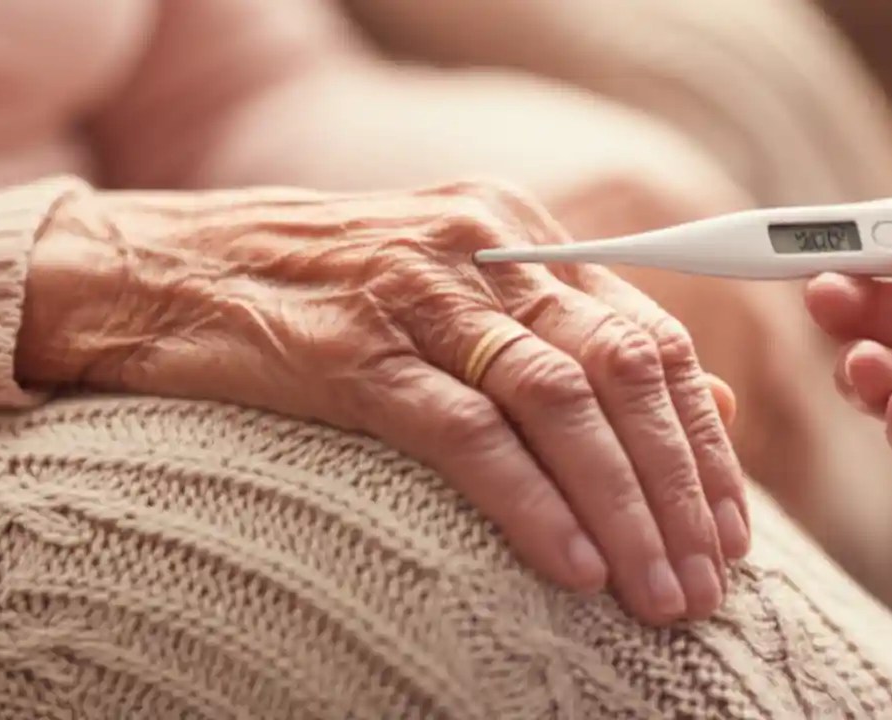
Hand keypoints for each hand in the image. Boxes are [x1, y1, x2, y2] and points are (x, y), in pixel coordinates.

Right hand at [18, 180, 749, 623]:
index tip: (732, 525)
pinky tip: (574, 563)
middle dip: (680, 484)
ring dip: (624, 505)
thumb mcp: (455, 299)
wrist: (158, 270)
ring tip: (659, 591)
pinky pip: (466, 431)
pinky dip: (531, 501)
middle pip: (623, 370)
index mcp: (519, 237)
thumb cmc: (315, 295)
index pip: (650, 339)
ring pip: (559, 402)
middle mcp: (485, 252)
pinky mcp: (353, 350)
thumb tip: (708, 400)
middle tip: (710, 579)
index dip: (702, 439)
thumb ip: (571, 339)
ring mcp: (418, 295)